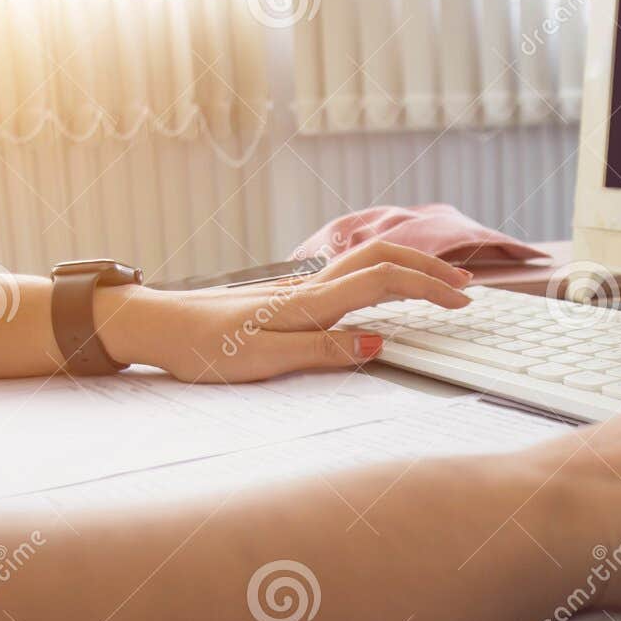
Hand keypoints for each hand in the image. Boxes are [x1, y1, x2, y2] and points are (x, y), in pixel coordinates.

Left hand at [95, 242, 471, 381]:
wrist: (154, 326)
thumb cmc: (201, 349)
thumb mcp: (263, 361)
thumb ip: (322, 352)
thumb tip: (378, 345)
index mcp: (309, 303)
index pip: (385, 279)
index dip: (429, 286)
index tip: (463, 302)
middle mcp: (308, 289)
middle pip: (383, 259)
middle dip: (430, 268)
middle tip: (466, 287)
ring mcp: (298, 290)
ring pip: (365, 262)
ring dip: (408, 268)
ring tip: (439, 283)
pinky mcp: (287, 298)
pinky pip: (347, 276)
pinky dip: (382, 274)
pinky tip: (385, 291)